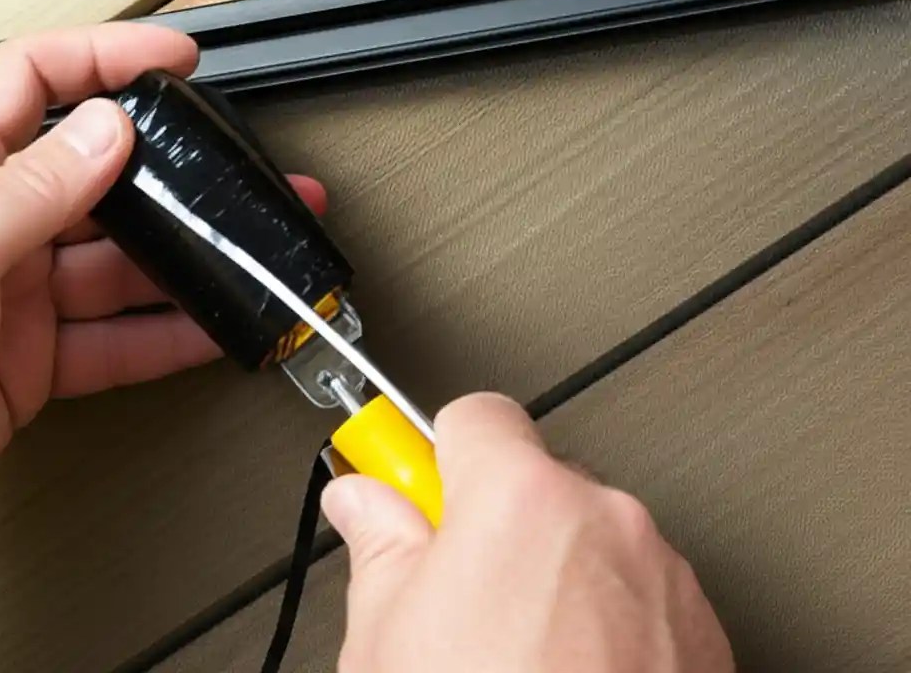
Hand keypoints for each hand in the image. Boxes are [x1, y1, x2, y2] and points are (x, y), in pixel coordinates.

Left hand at [0, 22, 326, 569]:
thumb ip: (30, 189)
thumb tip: (101, 131)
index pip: (27, 84)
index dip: (100, 59)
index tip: (168, 63)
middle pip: (88, 182)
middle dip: (162, 178)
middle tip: (223, 182)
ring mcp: (6, 301)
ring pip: (110, 266)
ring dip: (175, 264)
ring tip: (234, 260)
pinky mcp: (25, 364)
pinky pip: (110, 338)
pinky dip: (159, 336)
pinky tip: (203, 330)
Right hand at [321, 393, 733, 672]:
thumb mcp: (385, 636)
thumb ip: (379, 544)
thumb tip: (363, 505)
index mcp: (521, 500)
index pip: (475, 417)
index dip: (435, 454)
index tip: (413, 482)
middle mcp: (607, 522)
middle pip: (536, 481)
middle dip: (494, 524)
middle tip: (453, 589)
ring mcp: (664, 580)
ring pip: (591, 541)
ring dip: (554, 576)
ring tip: (510, 654)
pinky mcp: (703, 635)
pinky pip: (640, 596)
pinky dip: (606, 623)